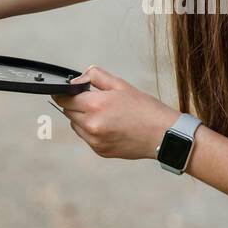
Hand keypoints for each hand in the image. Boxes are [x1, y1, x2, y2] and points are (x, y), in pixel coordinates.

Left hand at [51, 66, 179, 160]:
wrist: (163, 134)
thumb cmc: (145, 108)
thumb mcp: (120, 85)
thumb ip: (95, 76)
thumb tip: (77, 79)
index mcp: (95, 105)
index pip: (64, 98)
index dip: (64, 92)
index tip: (67, 90)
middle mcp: (91, 125)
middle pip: (67, 112)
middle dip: (75, 104)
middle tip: (94, 100)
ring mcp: (95, 140)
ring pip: (75, 125)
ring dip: (82, 118)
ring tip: (105, 114)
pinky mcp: (100, 151)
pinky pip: (87, 137)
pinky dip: (92, 131)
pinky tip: (110, 126)